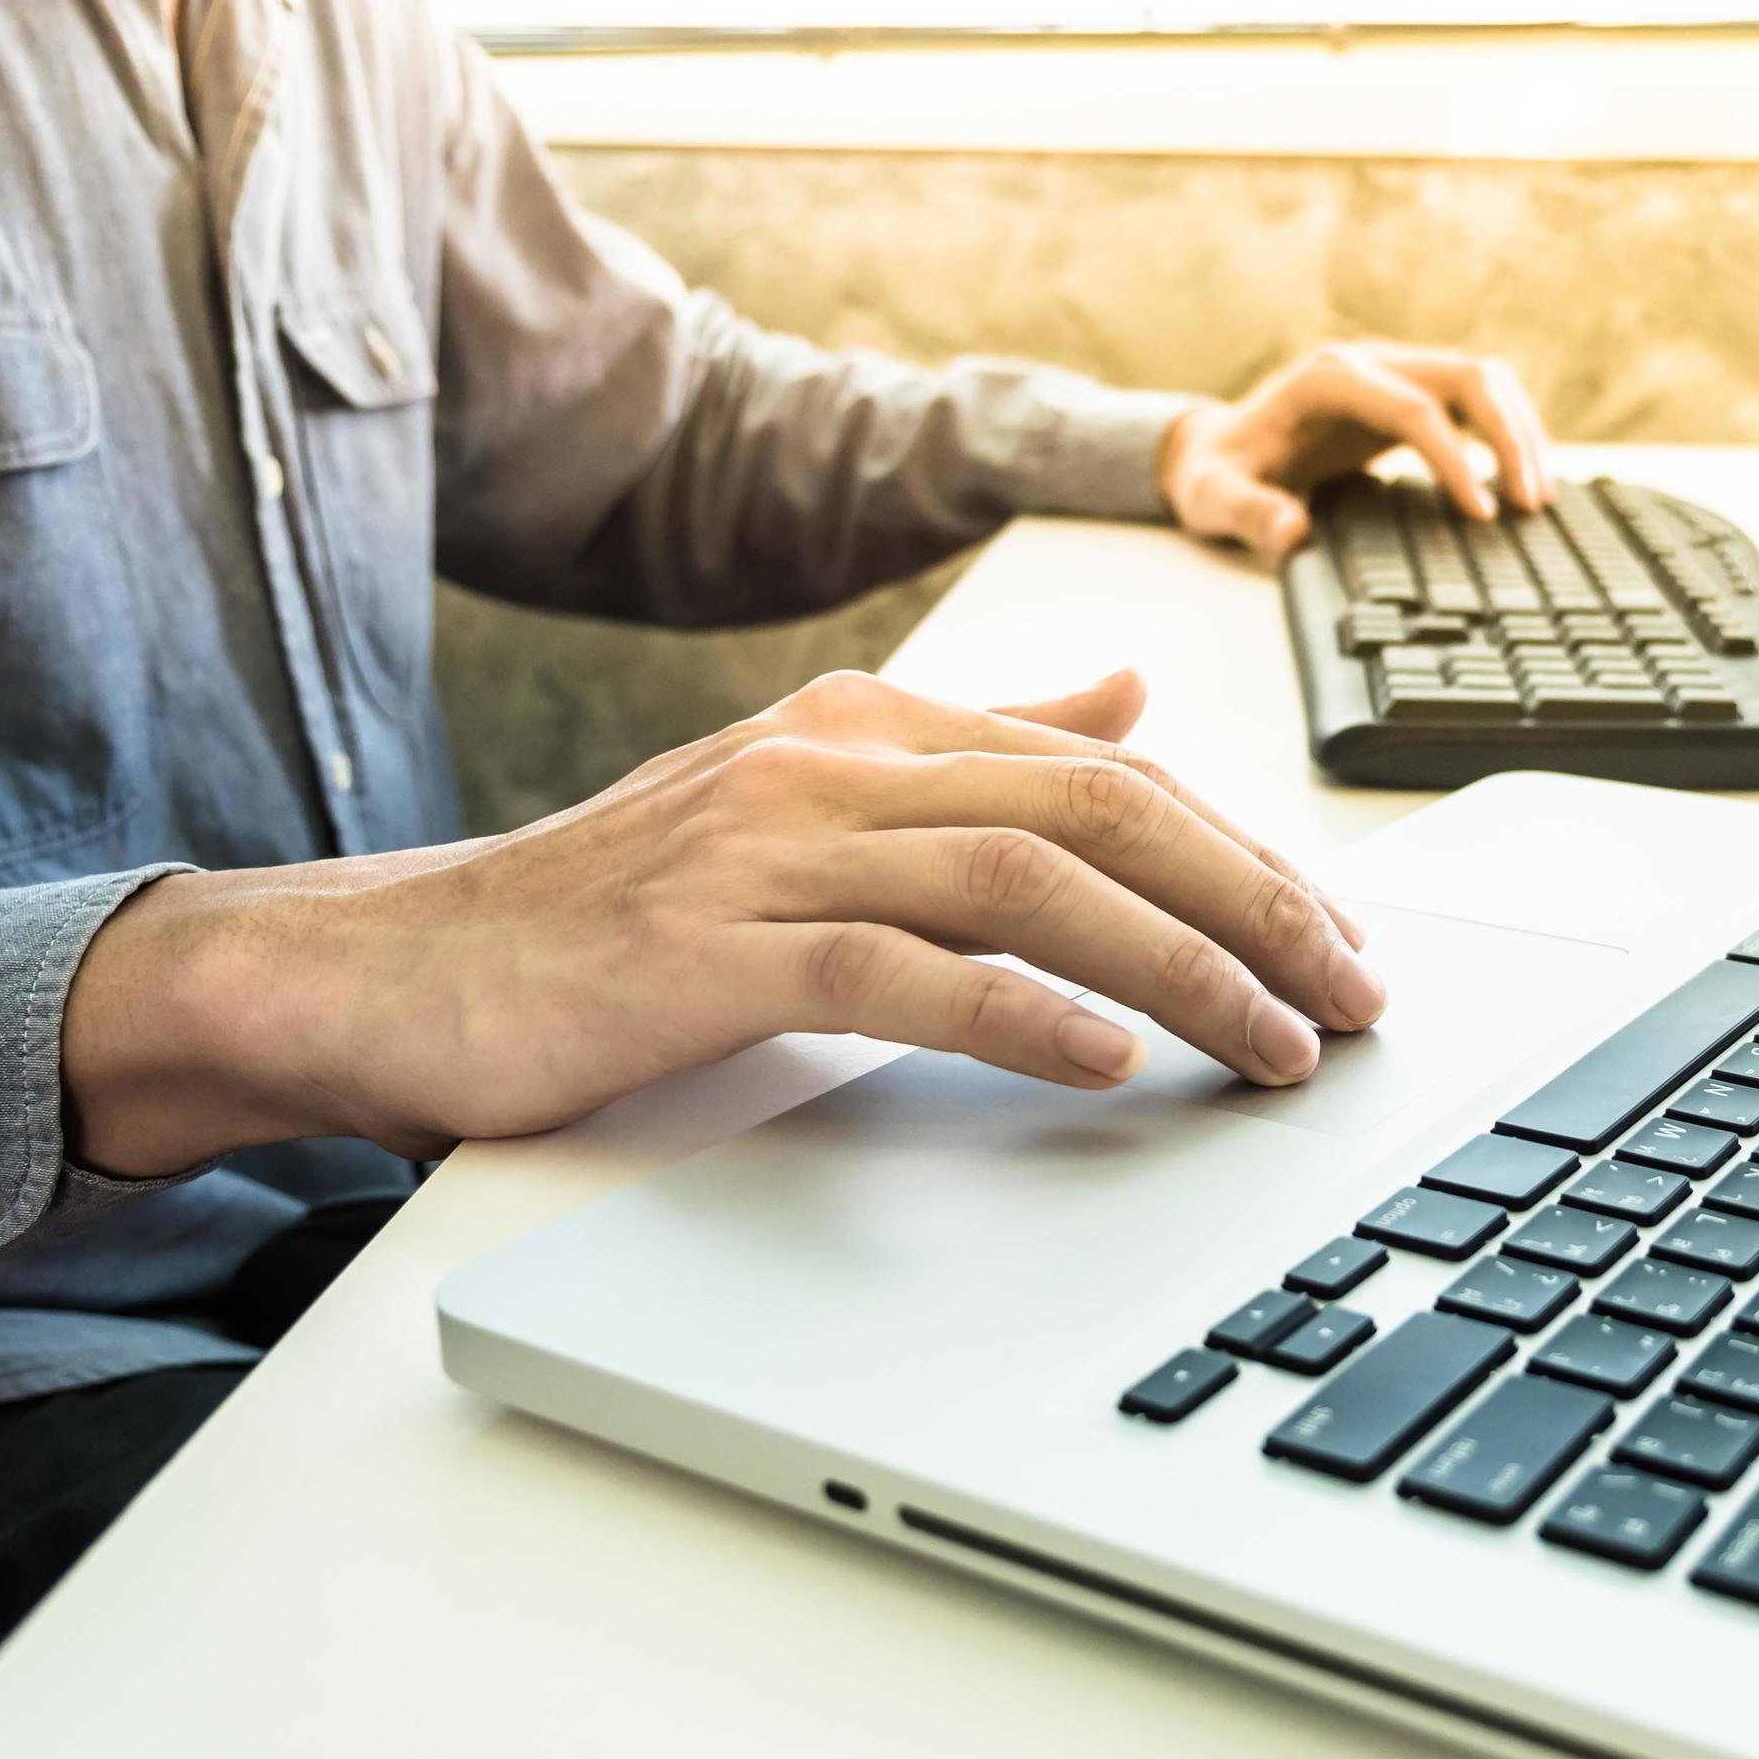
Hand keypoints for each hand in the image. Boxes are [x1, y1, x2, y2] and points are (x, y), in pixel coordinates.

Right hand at [61, 669, 1379, 1175]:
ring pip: (1026, 882)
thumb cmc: (626, 907)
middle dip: (1254, 904)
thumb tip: (1132, 697)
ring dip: (1176, 966)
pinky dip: (1017, 1014)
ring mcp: (771, 850)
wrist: (407, 965)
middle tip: (1351, 998)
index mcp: (875, 727)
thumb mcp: (821, 803)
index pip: (1114, 778)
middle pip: (1101, 814)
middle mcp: (837, 766)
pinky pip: (895, 972)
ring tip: (1272, 1041)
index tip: (1337, 940)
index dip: (1248, 857)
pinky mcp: (711, 951)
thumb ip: (982, 748)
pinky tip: (1106, 1060)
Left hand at [1159, 341, 1555, 554]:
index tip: (1480, 516)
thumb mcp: (1213, 498)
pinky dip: (1507, 432)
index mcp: (1327, 380)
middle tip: (1530, 506)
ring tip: (1538, 498)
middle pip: (1466, 377)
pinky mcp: (1408, 392)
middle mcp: (1368, 363)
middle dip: (1509, 437)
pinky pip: (1474, 399)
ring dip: (1520, 431)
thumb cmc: (1217, 475)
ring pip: (1483, 379)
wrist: (1216, 450)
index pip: (1415, 409)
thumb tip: (1293, 534)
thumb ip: (1248, 513)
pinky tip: (1520, 481)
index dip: (1455, 460)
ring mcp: (1392, 372)